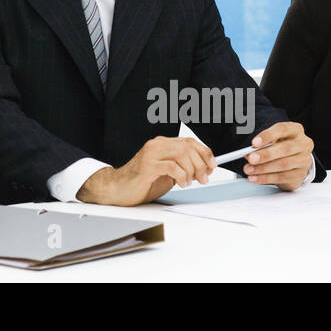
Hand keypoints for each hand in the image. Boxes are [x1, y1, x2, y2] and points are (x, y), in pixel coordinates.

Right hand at [78, 136, 215, 205]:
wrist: (117, 188)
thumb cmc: (141, 182)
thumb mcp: (167, 174)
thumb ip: (182, 169)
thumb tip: (202, 170)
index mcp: (162, 144)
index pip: (189, 142)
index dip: (204, 152)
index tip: (213, 165)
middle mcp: (156, 145)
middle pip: (187, 147)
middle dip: (200, 164)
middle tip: (203, 178)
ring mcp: (150, 154)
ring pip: (181, 153)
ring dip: (192, 170)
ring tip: (190, 182)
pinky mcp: (146, 166)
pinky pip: (171, 166)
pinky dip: (181, 175)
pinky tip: (181, 183)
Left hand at [242, 121, 313, 188]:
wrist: (293, 158)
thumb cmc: (279, 145)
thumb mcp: (272, 140)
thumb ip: (261, 145)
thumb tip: (248, 154)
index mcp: (295, 130)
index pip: (282, 129)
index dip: (267, 136)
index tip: (254, 143)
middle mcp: (303, 144)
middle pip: (285, 149)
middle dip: (266, 155)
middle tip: (251, 159)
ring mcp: (304, 160)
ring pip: (284, 165)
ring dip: (263, 168)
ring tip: (249, 170)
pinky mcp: (300, 175)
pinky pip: (283, 177)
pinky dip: (266, 178)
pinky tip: (255, 178)